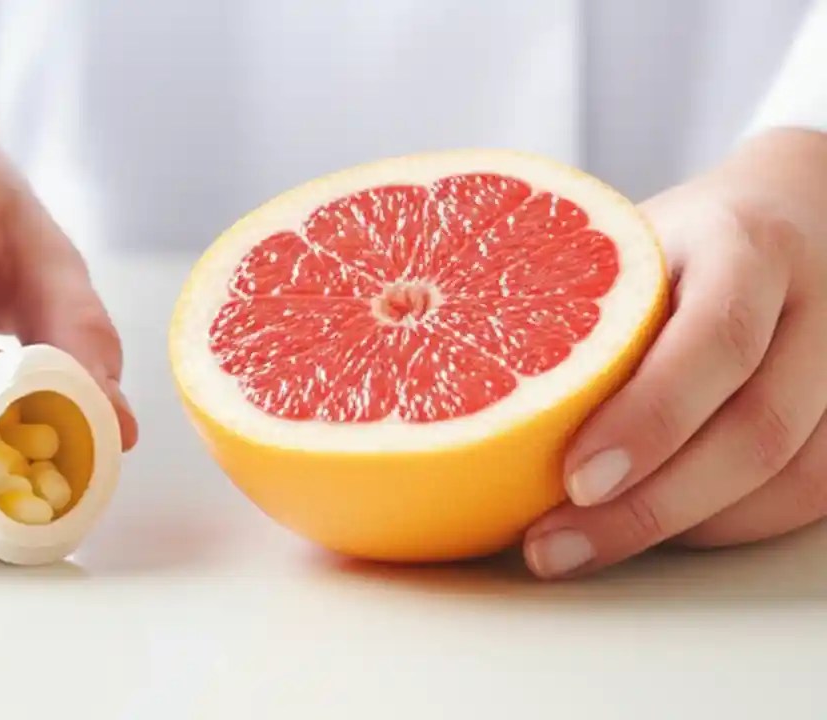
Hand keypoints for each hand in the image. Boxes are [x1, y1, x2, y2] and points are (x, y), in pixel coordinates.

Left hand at [525, 128, 826, 578]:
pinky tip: (651, 535)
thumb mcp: (626, 236)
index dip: (649, 418)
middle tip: (553, 545)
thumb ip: (566, 295)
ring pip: (792, 479)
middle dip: (651, 506)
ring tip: (583, 549)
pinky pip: (807, 497)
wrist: (798, 212)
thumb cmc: (682, 235)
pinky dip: (725, 528)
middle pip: (757, 429)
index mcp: (747, 245)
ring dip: (683, 531)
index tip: (571, 478)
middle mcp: (815, 306)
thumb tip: (419, 362)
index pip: (714, 339)